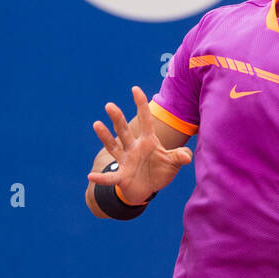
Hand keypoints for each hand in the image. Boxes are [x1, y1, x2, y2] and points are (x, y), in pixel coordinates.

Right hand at [87, 86, 191, 204]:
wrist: (147, 189)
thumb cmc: (160, 171)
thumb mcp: (172, 163)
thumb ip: (179, 156)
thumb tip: (187, 156)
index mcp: (148, 141)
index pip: (145, 120)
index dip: (140, 105)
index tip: (135, 88)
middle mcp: (134, 147)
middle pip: (124, 131)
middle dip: (117, 119)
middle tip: (109, 105)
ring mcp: (126, 161)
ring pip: (114, 147)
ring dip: (105, 137)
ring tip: (97, 124)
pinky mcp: (121, 176)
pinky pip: (110, 177)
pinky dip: (102, 178)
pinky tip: (91, 176)